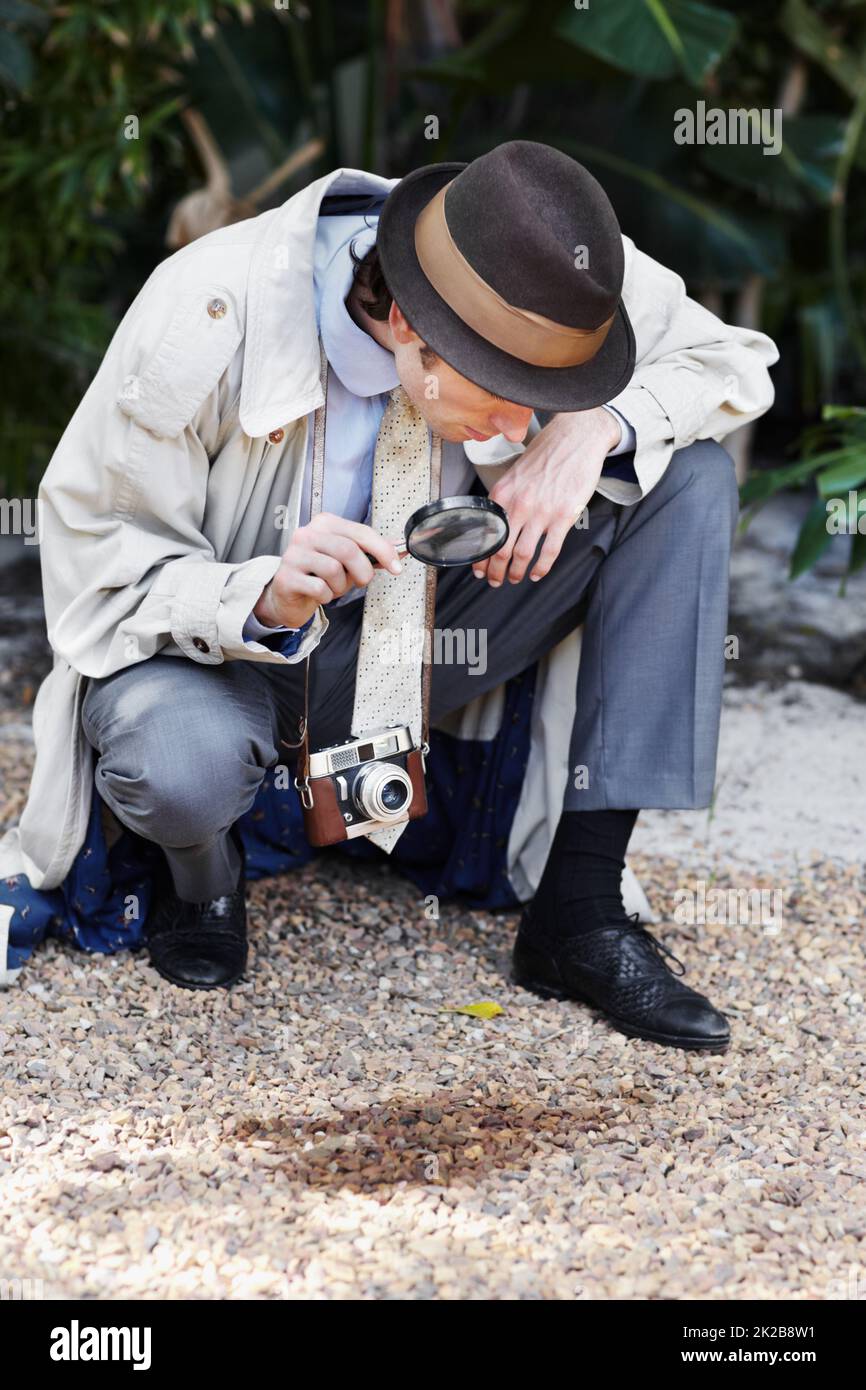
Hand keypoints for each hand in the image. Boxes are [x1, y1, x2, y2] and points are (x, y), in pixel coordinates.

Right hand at [254, 513, 402, 628]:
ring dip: (341, 586)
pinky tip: (319, 594)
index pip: (360, 532)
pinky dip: (326, 596)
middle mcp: (307, 534)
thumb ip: (373, 553)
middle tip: (361, 582)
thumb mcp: (349, 561)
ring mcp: (294, 554)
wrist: (290, 596)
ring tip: (333, 587)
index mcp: (325, 523)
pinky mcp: (286, 577)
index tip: (396, 567)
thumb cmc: (321, 575)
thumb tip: (401, 548)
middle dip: (363, 572)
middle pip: (348, 550)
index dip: (383, 550)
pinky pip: (319, 588)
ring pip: (333, 569)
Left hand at [472, 407, 620, 585]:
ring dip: (516, 573)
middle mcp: (519, 504)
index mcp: (503, 494)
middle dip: (495, 572)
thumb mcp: (515, 474)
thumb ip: (505, 498)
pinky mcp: (564, 516)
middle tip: (495, 581)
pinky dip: (541, 568)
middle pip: (500, 550)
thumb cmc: (546, 454)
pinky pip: (549, 551)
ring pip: (522, 554)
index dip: (480, 557)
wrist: (576, 437)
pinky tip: (537, 574)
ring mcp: (542, 512)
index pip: (485, 534)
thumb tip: (495, 524)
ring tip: (516, 578)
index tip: (480, 569)